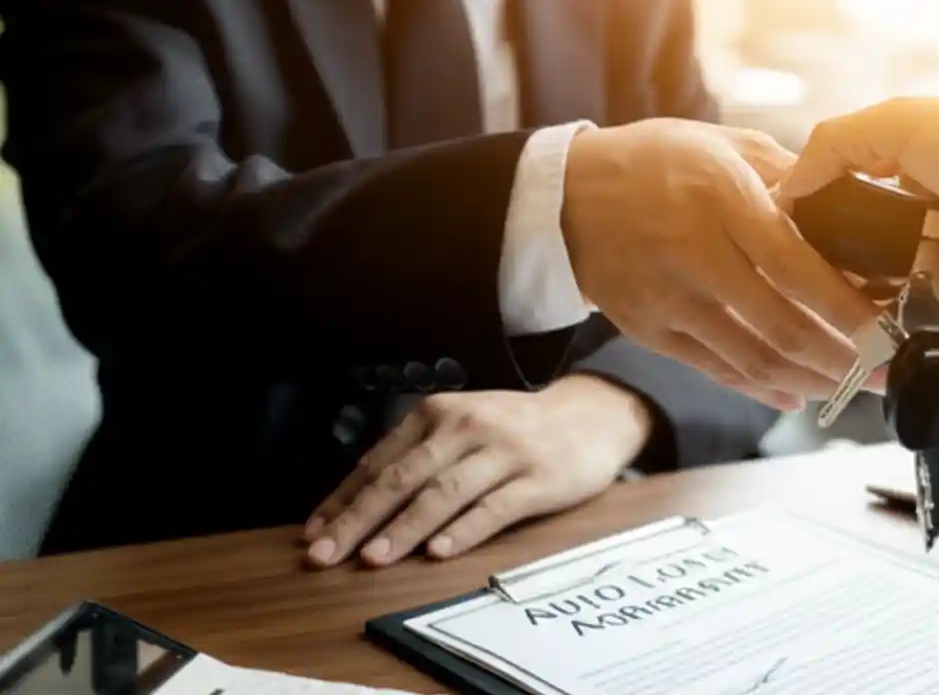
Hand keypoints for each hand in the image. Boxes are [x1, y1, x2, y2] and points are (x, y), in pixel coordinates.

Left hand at [302, 375, 650, 566]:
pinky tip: (437, 553)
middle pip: (403, 478)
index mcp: (439, 413)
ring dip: (404, 528)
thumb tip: (358, 500)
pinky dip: (463, 531)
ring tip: (373, 559)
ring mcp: (504, 453)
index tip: (313, 534)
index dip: (343, 500)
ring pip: (444, 494)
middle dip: (359, 519)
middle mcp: (467, 427)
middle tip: (324, 555)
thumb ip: (419, 454)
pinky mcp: (538, 480)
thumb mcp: (463, 424)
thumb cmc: (515, 428)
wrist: (591, 415)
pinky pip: (494, 508)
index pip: (380, 461)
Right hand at [564, 118, 878, 410]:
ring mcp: (668, 298)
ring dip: (807, 378)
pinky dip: (759, 387)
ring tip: (849, 384)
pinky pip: (714, 369)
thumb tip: (849, 202)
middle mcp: (694, 253)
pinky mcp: (648, 329)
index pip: (796, 266)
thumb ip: (787, 173)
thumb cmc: (654, 163)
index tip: (886, 328)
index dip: (846, 307)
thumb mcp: (722, 144)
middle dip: (842, 357)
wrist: (567, 197)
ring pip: (751, 357)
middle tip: (884, 368)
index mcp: (721, 199)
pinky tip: (794, 393)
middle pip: (780, 324)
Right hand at [779, 98, 938, 304]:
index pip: (845, 168)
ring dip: (836, 267)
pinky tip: (837, 296)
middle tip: (784, 244)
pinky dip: (863, 299)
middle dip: (819, 232)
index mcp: (915, 149)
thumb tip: (788, 184)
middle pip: (848, 220)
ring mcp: (928, 245)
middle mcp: (921, 197)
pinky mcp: (938, 288)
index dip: (810, 185)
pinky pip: (887, 298)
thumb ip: (834, 145)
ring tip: (803, 272)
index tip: (775, 204)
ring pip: (861, 263)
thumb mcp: (901, 121)